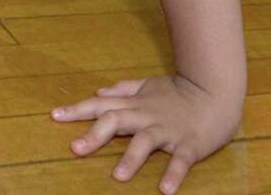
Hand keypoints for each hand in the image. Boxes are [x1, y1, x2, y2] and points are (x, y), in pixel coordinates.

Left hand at [52, 75, 241, 193]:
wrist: (216, 91)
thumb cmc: (179, 93)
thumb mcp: (148, 86)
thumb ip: (123, 89)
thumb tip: (99, 92)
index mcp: (135, 104)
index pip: (101, 105)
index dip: (77, 110)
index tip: (54, 116)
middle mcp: (147, 115)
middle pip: (116, 120)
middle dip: (95, 135)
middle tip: (75, 149)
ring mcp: (168, 130)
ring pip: (146, 141)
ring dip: (132, 158)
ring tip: (119, 177)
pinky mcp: (189, 143)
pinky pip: (180, 160)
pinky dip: (173, 173)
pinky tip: (165, 189)